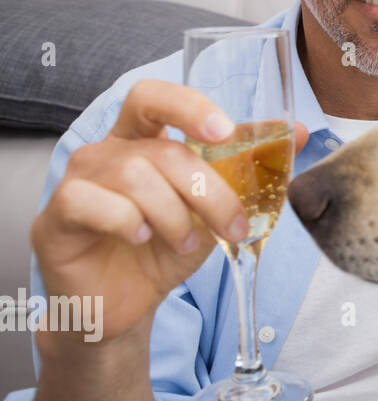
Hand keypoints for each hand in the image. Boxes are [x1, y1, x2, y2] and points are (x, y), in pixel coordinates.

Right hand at [29, 79, 309, 352]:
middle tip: (231, 225)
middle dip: (208, 190)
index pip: (154, 96)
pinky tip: (142, 240)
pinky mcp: (57, 217)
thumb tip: (298, 131)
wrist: (127, 303)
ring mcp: (78, 180)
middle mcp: (106, 151)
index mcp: (141, 138)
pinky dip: (130, 224)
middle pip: (162, 149)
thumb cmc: (166, 247)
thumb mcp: (214, 205)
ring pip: (136, 177)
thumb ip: (249, 167)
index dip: (189, 106)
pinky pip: (96, 204)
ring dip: (176, 217)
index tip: (224, 132)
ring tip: (185, 242)